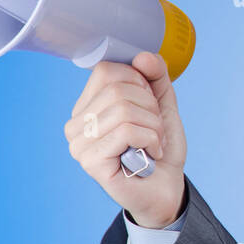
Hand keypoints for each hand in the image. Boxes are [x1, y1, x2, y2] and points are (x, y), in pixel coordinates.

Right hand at [64, 52, 187, 227]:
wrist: (167, 186)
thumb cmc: (159, 146)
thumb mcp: (162, 103)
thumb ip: (156, 75)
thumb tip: (142, 56)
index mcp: (87, 105)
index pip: (108, 70)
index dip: (140, 83)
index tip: (149, 106)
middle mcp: (76, 123)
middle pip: (119, 89)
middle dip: (150, 107)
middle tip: (154, 129)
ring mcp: (79, 144)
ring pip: (125, 110)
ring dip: (153, 126)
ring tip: (153, 143)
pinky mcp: (90, 161)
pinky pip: (127, 131)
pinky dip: (150, 140)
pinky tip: (149, 156)